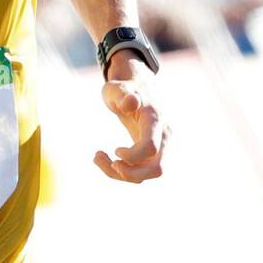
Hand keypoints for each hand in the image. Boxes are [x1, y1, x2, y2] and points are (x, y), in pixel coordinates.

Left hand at [94, 53, 167, 182]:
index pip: (150, 148)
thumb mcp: (117, 88)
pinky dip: (124, 171)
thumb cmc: (122, 89)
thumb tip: (132, 102)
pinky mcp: (152, 152)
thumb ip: (123, 95)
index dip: (131, 156)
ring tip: (98, 157)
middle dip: (132, 174)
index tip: (115, 150)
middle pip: (158, 169)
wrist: (134, 88)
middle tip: (110, 163)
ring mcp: (160, 145)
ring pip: (150, 173)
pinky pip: (142, 171)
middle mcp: (163, 135)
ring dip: (124, 174)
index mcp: (155, 120)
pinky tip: (106, 159)